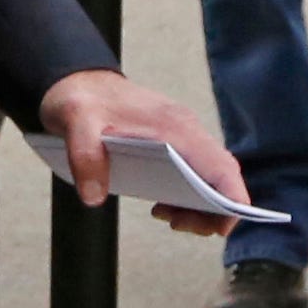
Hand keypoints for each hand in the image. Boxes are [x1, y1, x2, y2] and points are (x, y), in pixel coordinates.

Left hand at [40, 67, 246, 233]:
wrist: (79, 81)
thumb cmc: (83, 98)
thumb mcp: (75, 123)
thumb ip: (85, 157)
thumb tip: (94, 197)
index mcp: (174, 125)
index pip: (220, 165)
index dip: (232, 198)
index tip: (222, 226)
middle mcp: (185, 129)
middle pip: (220, 176)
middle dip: (213, 211)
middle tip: (179, 225)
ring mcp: (181, 135)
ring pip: (210, 177)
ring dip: (199, 206)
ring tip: (169, 218)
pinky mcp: (172, 142)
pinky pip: (194, 173)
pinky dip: (187, 196)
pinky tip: (161, 206)